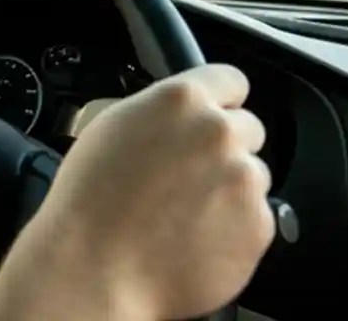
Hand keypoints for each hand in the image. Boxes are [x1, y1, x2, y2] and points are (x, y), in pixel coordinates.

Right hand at [0, 64, 272, 319]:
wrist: (96, 268)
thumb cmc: (89, 202)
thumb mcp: (110, 128)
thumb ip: (157, 111)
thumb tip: (175, 116)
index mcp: (181, 100)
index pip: (231, 80)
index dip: (220, 100)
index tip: (213, 114)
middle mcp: (219, 132)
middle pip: (247, 128)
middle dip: (224, 148)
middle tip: (187, 175)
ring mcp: (244, 178)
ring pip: (253, 175)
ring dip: (229, 189)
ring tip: (183, 214)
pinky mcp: (259, 224)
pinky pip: (256, 218)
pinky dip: (233, 228)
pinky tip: (193, 237)